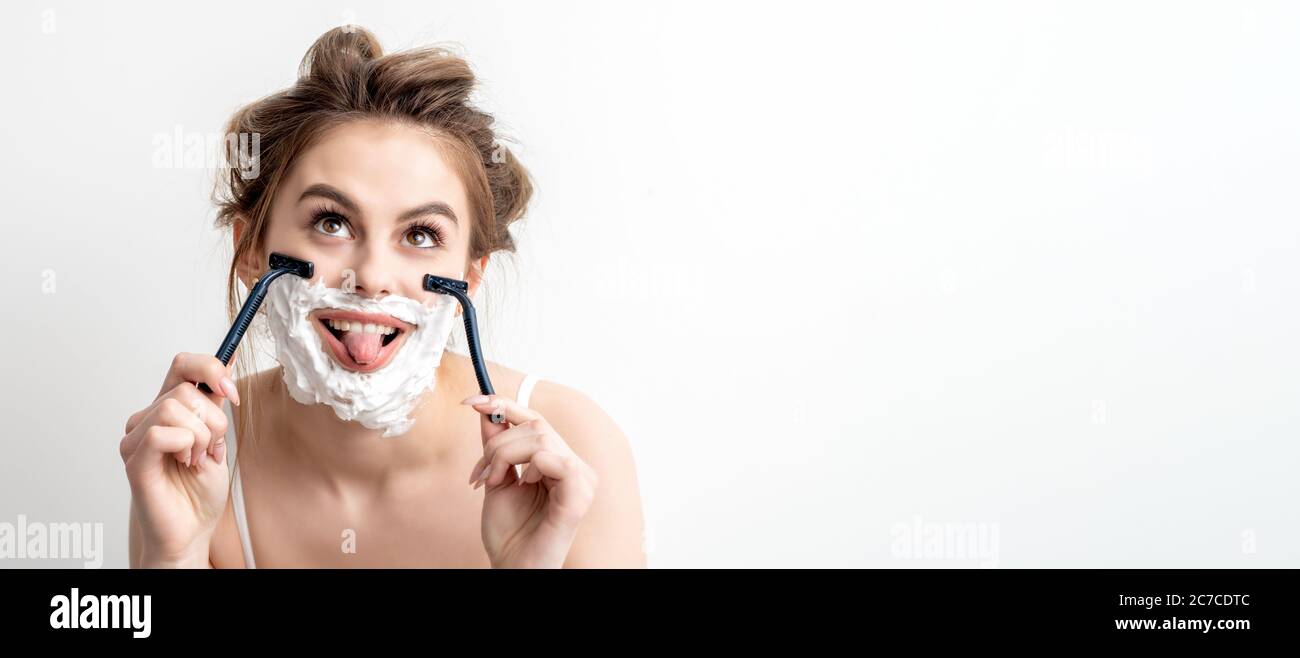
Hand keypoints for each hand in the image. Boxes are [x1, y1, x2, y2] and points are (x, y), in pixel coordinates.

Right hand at [121, 353, 237, 566]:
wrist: (192, 531)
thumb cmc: (200, 490)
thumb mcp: (219, 437)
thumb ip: (216, 402)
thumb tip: (228, 362)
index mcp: (168, 408)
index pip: (183, 365)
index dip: (210, 369)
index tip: (231, 392)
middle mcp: (147, 419)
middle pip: (185, 389)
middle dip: (214, 420)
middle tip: (214, 448)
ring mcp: (136, 439)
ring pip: (174, 408)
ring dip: (202, 436)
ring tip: (198, 459)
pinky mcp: (134, 460)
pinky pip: (160, 433)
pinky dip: (185, 445)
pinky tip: (186, 463)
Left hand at [463, 394, 597, 567]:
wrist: (512, 566)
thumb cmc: (509, 532)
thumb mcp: (496, 479)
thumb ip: (496, 447)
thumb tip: (487, 411)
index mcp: (558, 461)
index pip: (536, 420)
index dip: (505, 405)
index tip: (471, 401)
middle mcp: (574, 467)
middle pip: (536, 426)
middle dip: (497, 444)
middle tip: (481, 473)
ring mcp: (581, 480)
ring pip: (541, 439)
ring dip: (505, 455)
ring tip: (493, 482)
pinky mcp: (580, 496)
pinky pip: (558, 460)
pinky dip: (532, 466)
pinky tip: (523, 484)